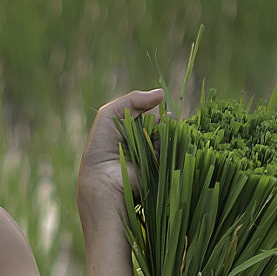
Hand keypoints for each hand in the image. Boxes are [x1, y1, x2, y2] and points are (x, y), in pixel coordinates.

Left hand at [76, 88, 164, 217]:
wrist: (104, 181)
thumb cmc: (101, 148)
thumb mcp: (109, 114)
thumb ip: (133, 100)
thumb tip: (162, 94)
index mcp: (131, 128)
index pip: (150, 110)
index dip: (153, 105)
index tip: (155, 103)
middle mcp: (145, 140)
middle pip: (163, 120)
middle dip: (161, 118)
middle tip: (153, 124)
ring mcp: (156, 153)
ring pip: (171, 132)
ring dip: (165, 130)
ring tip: (151, 137)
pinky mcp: (165, 165)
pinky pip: (175, 147)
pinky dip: (170, 142)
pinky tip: (158, 145)